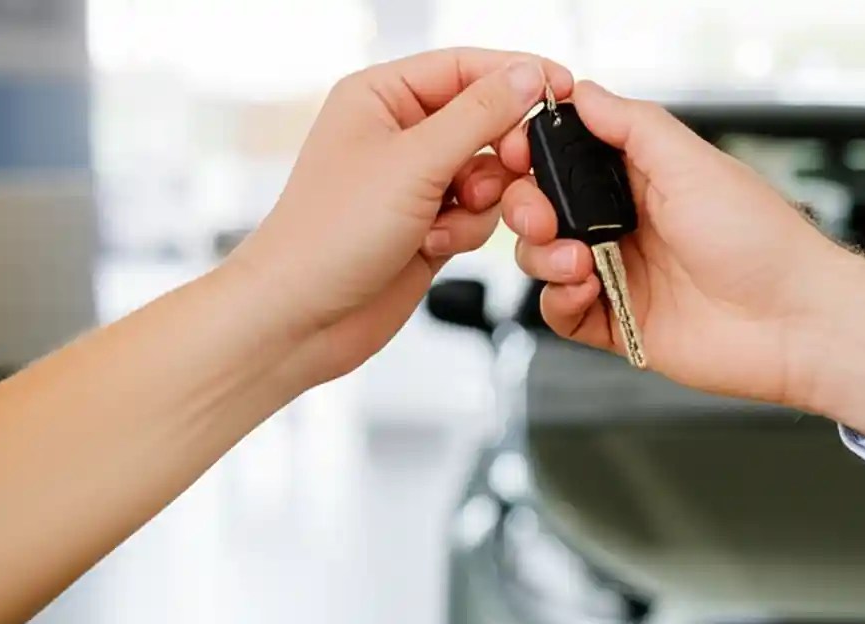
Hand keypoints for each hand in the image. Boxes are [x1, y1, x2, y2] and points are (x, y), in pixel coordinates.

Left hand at [224, 48, 572, 384]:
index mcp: (381, 96)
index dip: (516, 75)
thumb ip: (479, 115)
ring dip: (481, 200)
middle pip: (485, 121)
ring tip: (446, 219)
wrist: (302, 317)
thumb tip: (526, 75)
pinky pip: (479, 214)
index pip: (465, 66)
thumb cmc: (328, 235)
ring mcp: (415, 182)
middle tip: (511, 166)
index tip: (562, 89)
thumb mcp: (414, 163)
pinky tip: (433, 244)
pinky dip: (468, 231)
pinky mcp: (429, 224)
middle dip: (501, 151)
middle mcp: (399, 133)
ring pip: (490, 172)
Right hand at [502, 82, 864, 430]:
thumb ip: (631, 125)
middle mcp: (626, 224)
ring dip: (544, 257)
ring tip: (578, 263)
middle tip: (541, 217)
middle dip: (527, 209)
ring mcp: (621, 274)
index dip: (534, 156)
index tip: (519, 155)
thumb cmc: (762, 242)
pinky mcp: (619, 323)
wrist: (794, 323)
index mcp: (643, 178)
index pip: (567, 158)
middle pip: (543, 209)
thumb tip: (582, 92)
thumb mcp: (693, 163)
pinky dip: (560, 302)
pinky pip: (562, 312)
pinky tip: (585, 291)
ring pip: (544, 259)